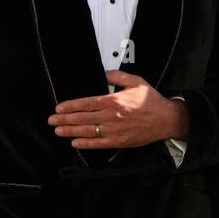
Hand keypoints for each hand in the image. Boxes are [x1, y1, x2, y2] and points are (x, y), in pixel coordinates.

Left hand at [48, 72, 189, 149]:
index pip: (86, 103)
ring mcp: (114, 130)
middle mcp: (111, 116)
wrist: (166, 119)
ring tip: (58, 131)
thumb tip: (103, 73)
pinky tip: (75, 143)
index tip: (59, 108)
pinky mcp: (119, 141)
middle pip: (82, 117)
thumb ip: (117, 76)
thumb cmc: (152, 102)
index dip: (70, 106)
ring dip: (70, 131)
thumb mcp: (135, 82)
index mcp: (114, 101)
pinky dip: (85, 144)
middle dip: (64, 119)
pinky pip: (98, 144)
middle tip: (52, 120)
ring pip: (87, 131)